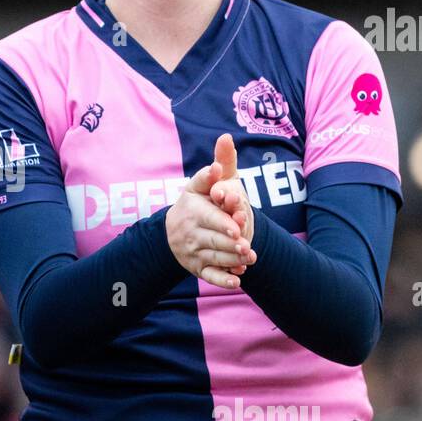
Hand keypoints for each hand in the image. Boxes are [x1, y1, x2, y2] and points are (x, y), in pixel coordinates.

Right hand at [165, 134, 256, 288]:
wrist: (173, 232)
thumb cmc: (197, 203)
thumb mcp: (202, 183)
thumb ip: (218, 163)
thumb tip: (226, 138)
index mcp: (192, 210)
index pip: (208, 217)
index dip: (223, 222)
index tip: (237, 226)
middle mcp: (190, 232)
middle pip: (213, 239)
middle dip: (230, 244)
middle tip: (246, 246)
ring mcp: (193, 252)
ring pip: (214, 258)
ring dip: (231, 260)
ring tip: (248, 259)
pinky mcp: (197, 268)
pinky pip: (209, 277)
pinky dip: (223, 281)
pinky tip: (237, 282)